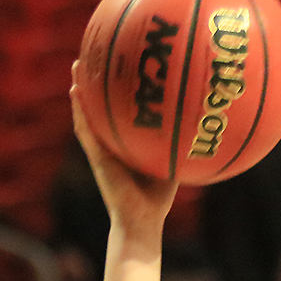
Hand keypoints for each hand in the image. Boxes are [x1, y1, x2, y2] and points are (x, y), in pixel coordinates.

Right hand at [69, 63, 177, 249]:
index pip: (122, 114)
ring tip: (78, 65)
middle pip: (102, 109)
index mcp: (126, 146)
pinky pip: (85, 130)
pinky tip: (76, 90)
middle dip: (99, 85)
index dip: (120, 93)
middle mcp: (111, 145)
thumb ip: (179, 146)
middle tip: (96, 57)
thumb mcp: (172, 165)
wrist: (140, 222)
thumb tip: (204, 126)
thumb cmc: (157, 200)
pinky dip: (79, 110)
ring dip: (82, 91)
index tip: (123, 69)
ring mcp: (100, 150)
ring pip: (87, 115)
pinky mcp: (96, 157)